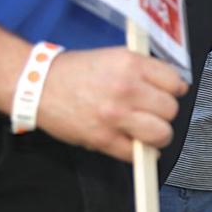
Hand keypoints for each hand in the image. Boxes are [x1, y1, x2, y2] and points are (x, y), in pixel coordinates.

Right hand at [37, 49, 185, 161]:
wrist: (37, 85)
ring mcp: (116, 115)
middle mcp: (126, 88)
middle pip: (171, 110)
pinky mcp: (104, 139)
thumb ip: (142, 71)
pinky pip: (138, 154)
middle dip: (163, 113)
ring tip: (145, 130)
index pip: (175, 83)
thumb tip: (173, 88)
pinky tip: (131, 142)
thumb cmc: (74, 72)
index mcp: (130, 64)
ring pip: (161, 134)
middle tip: (151, 112)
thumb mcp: (113, 57)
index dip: (172, 90)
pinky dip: (139, 152)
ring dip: (157, 135)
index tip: (166, 94)